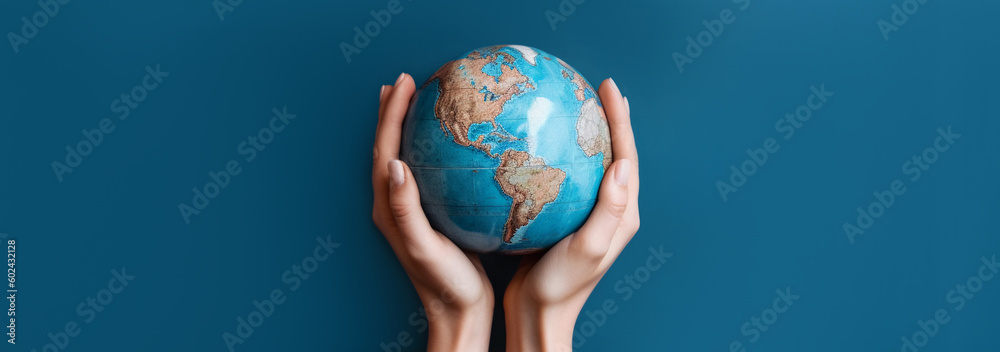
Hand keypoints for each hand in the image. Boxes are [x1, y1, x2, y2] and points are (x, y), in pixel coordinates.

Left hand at [372, 73, 493, 351]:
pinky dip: (433, 150)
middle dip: (394, 112)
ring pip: (406, 158)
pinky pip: (429, 173)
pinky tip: (456, 144)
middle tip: (406, 82)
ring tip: (419, 101)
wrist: (460, 315)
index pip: (385, 149)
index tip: (404, 83)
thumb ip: (405, 206)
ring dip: (408, 127)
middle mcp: (395, 206)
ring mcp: (412, 212)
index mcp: (389, 207)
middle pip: (389, 148)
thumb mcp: (423, 246)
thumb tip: (395, 163)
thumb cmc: (444, 285)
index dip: (391, 114)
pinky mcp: (431, 218)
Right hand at [503, 78, 640, 351]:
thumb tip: (622, 164)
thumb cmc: (562, 287)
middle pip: (613, 155)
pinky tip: (536, 146)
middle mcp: (609, 213)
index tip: (609, 88)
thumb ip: (608, 208)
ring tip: (571, 108)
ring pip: (590, 166)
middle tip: (596, 89)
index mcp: (621, 215)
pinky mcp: (565, 223)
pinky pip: (564, 180)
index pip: (625, 157)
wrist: (537, 316)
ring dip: (586, 136)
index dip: (619, 120)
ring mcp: (587, 218)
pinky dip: (558, 157)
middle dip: (608, 120)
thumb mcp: (588, 248)